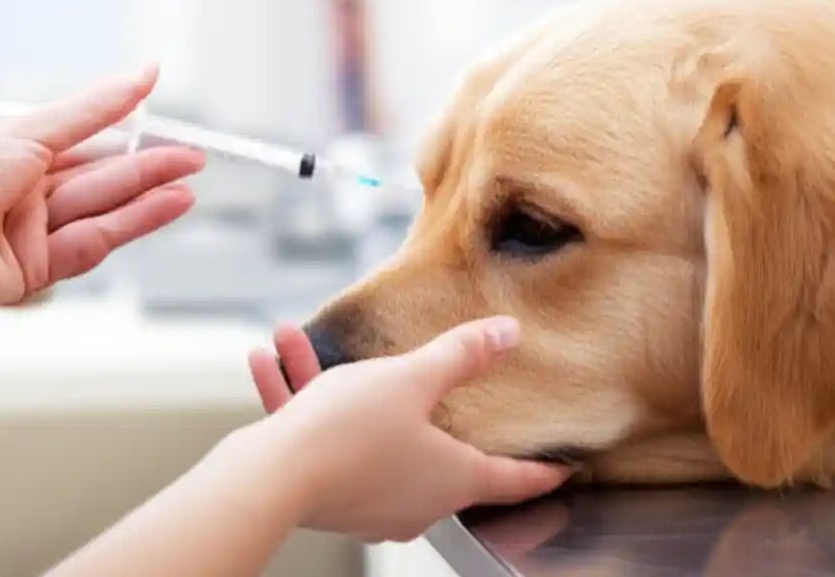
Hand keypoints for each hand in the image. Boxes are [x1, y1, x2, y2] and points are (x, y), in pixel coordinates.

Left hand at [0, 65, 203, 315]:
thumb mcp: (30, 132)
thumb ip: (94, 109)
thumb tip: (144, 73)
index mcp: (15, 156)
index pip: (85, 143)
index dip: (128, 134)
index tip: (169, 123)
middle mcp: (26, 195)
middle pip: (100, 179)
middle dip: (149, 167)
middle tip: (195, 157)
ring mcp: (33, 234)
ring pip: (103, 210)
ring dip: (149, 196)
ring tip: (191, 181)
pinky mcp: (40, 271)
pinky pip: (95, 242)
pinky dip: (134, 223)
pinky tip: (167, 205)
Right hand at [246, 317, 572, 542]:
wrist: (271, 480)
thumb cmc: (349, 432)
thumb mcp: (412, 379)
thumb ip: (461, 355)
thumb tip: (507, 333)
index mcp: (453, 477)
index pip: (514, 479)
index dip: (543, 470)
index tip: (564, 469)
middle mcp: (417, 499)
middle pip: (432, 443)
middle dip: (407, 392)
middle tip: (413, 371)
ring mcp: (371, 501)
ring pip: (363, 429)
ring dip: (332, 384)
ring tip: (296, 343)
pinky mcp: (329, 495)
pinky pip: (325, 440)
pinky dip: (301, 402)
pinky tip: (269, 359)